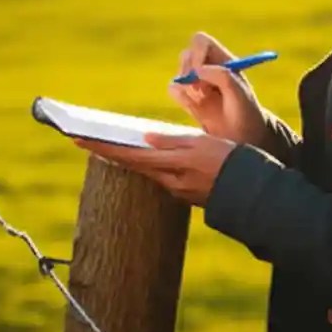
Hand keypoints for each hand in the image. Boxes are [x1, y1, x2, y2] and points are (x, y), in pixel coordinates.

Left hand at [73, 132, 236, 205]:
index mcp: (172, 165)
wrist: (253, 193)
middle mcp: (170, 181)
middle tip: (83, 139)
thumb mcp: (204, 144)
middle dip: (107, 151)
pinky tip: (140, 156)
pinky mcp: (186, 192)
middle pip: (130, 164)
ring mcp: (177, 189)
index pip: (128, 155)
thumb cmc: (231, 162)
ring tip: (106, 143)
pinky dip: (144, 164)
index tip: (77, 138)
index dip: (102, 147)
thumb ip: (174, 142)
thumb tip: (146, 138)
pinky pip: (158, 175)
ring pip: (143, 170)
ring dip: (123, 157)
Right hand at [171, 32, 267, 146]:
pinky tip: (197, 108)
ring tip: (204, 100)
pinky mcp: (187, 97)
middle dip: (188, 72)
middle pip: (186, 55)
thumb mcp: (240, 94)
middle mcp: (207, 67)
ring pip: (178, 74)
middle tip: (200, 89)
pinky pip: (173, 90)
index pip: (201, 41)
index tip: (200, 71)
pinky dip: (181, 99)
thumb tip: (199, 69)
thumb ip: (222, 76)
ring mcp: (196, 82)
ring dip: (187, 87)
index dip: (197, 52)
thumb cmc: (246, 112)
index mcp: (222, 59)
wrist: (241, 137)